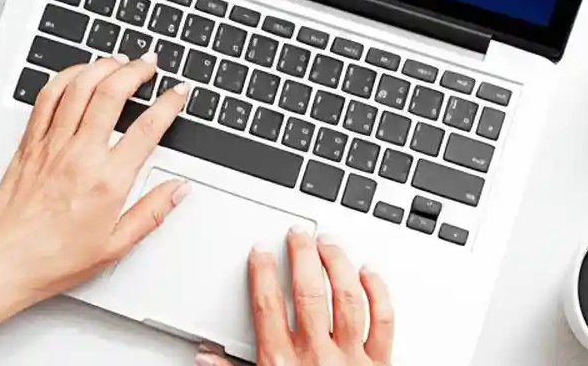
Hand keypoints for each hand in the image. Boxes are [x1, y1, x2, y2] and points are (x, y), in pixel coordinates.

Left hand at [0, 54, 190, 364]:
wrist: (2, 261)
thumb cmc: (53, 259)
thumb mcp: (115, 245)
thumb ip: (152, 212)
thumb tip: (178, 189)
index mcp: (107, 181)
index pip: (147, 129)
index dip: (169, 104)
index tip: (179, 93)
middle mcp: (80, 155)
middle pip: (112, 93)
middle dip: (136, 70)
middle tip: (150, 64)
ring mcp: (52, 145)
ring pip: (79, 86)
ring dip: (103, 66)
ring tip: (119, 61)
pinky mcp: (30, 143)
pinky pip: (48, 97)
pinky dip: (67, 77)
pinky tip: (78, 74)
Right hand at [197, 228, 393, 365]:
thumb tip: (204, 357)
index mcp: (281, 364)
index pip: (267, 305)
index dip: (261, 271)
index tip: (260, 251)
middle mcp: (316, 358)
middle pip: (308, 292)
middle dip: (302, 256)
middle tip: (298, 234)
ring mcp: (351, 359)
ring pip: (347, 298)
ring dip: (338, 264)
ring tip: (330, 243)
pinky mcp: (381, 365)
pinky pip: (383, 320)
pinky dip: (378, 291)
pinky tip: (369, 272)